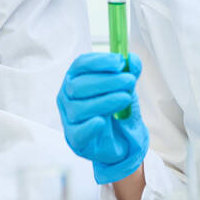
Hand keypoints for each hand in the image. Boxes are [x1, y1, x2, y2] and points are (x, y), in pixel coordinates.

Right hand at [55, 52, 148, 184]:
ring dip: (105, 101)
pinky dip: (90, 126)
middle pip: (78, 86)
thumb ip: (130, 72)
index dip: (99, 62)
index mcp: (76, 79)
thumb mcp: (125, 88)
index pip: (80, 65)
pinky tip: (102, 121)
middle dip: (106, 81)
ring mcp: (69, 118)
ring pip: (79, 108)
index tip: (120, 62)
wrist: (122, 139)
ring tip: (126, 99)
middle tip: (130, 81)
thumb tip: (133, 61)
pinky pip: (79, 132)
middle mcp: (67, 96)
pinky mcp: (75, 139)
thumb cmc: (116, 109)